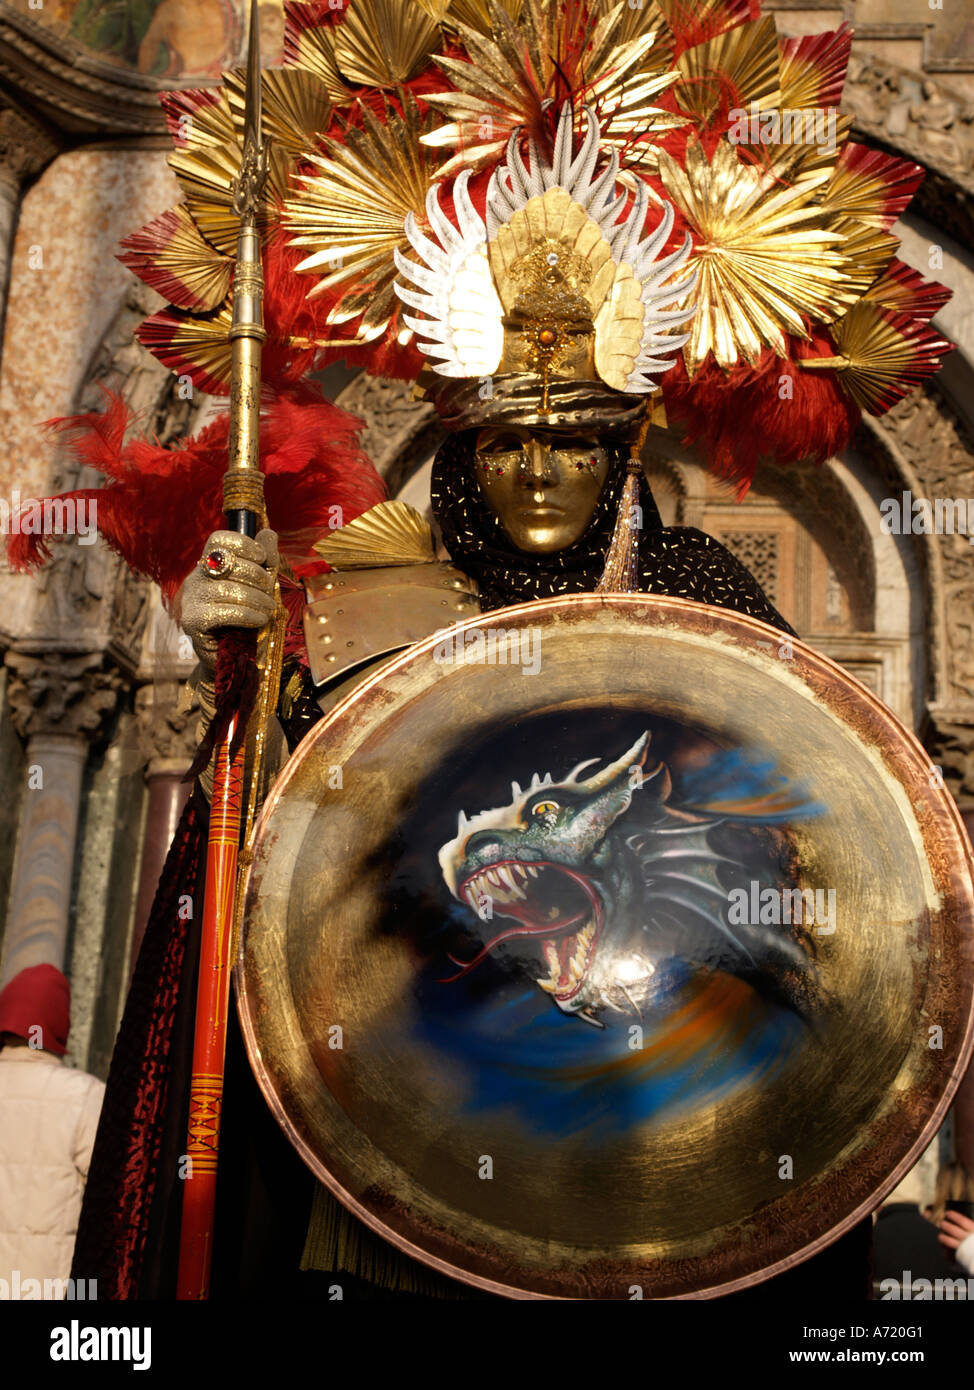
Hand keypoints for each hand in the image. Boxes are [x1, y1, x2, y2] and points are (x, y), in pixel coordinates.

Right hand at [178, 528, 277, 672]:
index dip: (243, 544)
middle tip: (269, 593)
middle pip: (229, 563)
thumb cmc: (246, 619)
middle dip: (258, 577)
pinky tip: (258, 620)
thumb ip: (265, 560)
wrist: (233, 659)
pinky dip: (247, 615)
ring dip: (257, 599)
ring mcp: (190, 599)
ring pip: (228, 589)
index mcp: (210, 565)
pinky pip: (223, 612)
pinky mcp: (192, 621)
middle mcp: (195, 578)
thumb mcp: (260, 586)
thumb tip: (268, 533)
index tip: (262, 559)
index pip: (218, 539)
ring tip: (269, 610)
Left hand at [937, 1210, 973, 1250]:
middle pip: (950, 1229)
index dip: (952, 1215)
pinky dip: (946, 1252)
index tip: (947, 1213)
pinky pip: (949, 1254)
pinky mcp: (960, 1258)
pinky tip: (945, 1248)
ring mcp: (963, 1248)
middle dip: (944, 1225)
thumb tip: (969, 1219)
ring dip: (942, 1237)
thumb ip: (971, 1226)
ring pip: (947, 1240)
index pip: (961, 1220)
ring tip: (941, 1236)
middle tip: (942, 1223)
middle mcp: (968, 1239)